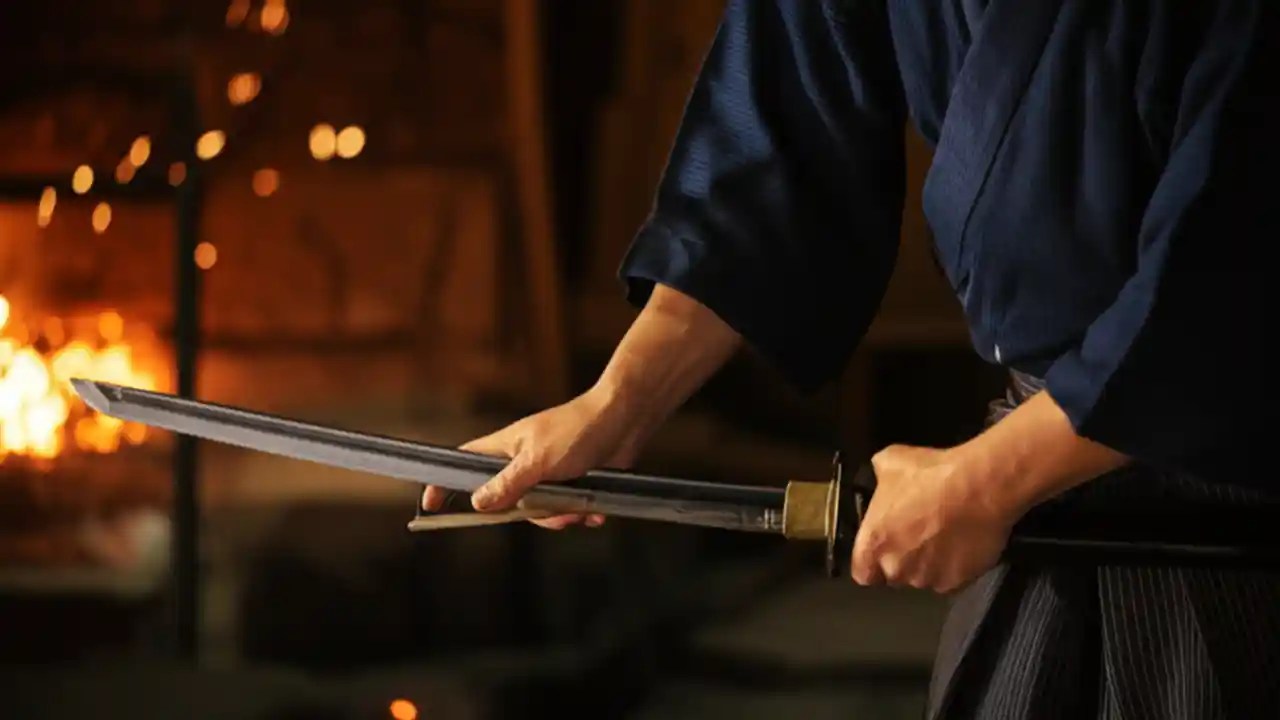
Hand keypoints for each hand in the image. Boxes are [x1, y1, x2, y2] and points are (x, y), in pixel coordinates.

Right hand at [420, 387, 642, 529]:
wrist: (625, 421)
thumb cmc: (578, 430)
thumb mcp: (538, 461)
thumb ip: (508, 484)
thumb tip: (478, 503)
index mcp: (506, 448)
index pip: (463, 463)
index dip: (445, 482)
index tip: (431, 503)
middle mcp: (522, 462)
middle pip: (507, 503)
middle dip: (532, 514)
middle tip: (552, 510)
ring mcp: (547, 473)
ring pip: (539, 511)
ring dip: (561, 516)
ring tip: (580, 508)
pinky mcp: (571, 482)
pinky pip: (565, 510)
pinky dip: (580, 513)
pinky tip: (594, 511)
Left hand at [850, 444, 1016, 592]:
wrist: (979, 488)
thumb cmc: (931, 475)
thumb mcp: (890, 462)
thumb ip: (879, 478)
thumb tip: (881, 476)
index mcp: (874, 544)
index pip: (863, 573)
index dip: (872, 564)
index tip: (883, 550)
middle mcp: (897, 568)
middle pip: (895, 574)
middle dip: (903, 559)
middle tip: (918, 535)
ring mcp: (928, 579)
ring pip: (923, 578)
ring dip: (928, 564)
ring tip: (943, 538)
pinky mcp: (957, 583)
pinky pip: (950, 580)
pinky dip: (953, 567)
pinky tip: (960, 545)